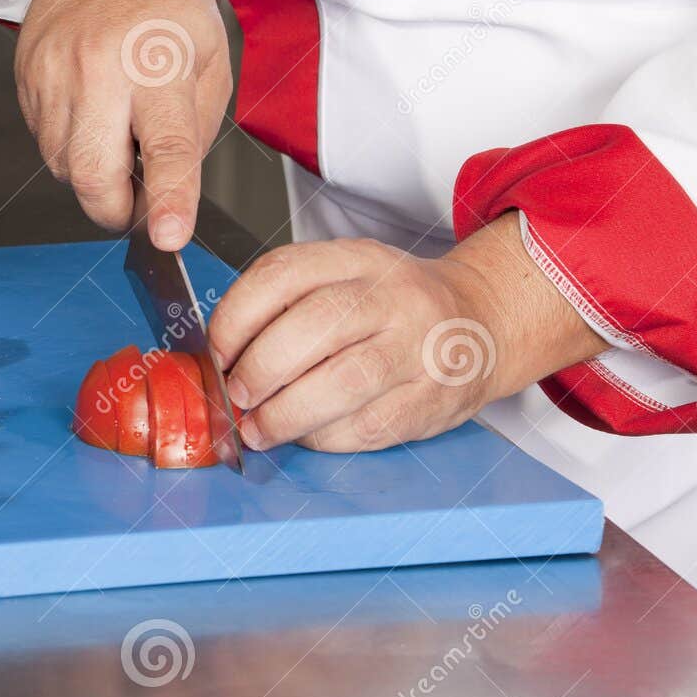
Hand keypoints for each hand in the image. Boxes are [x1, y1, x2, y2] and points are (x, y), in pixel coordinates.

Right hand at [1, 0, 230, 249]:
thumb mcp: (211, 55)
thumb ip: (195, 130)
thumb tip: (165, 193)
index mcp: (158, 63)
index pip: (166, 146)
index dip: (167, 199)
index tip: (167, 238)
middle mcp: (98, 69)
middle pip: (91, 176)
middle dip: (114, 211)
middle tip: (137, 204)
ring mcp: (53, 73)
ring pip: (62, 168)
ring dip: (93, 173)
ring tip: (118, 127)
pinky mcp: (25, 77)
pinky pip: (44, 141)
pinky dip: (71, 143)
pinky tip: (92, 105)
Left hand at [207, 214, 609, 452]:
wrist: (480, 323)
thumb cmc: (391, 307)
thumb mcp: (343, 277)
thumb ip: (284, 306)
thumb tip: (220, 359)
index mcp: (357, 259)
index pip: (283, 274)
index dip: (237, 318)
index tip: (216, 352)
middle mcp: (393, 296)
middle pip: (315, 327)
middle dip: (260, 368)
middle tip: (236, 394)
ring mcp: (418, 348)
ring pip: (344, 381)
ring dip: (286, 414)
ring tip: (257, 428)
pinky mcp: (433, 399)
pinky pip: (370, 425)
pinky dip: (325, 437)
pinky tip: (306, 435)